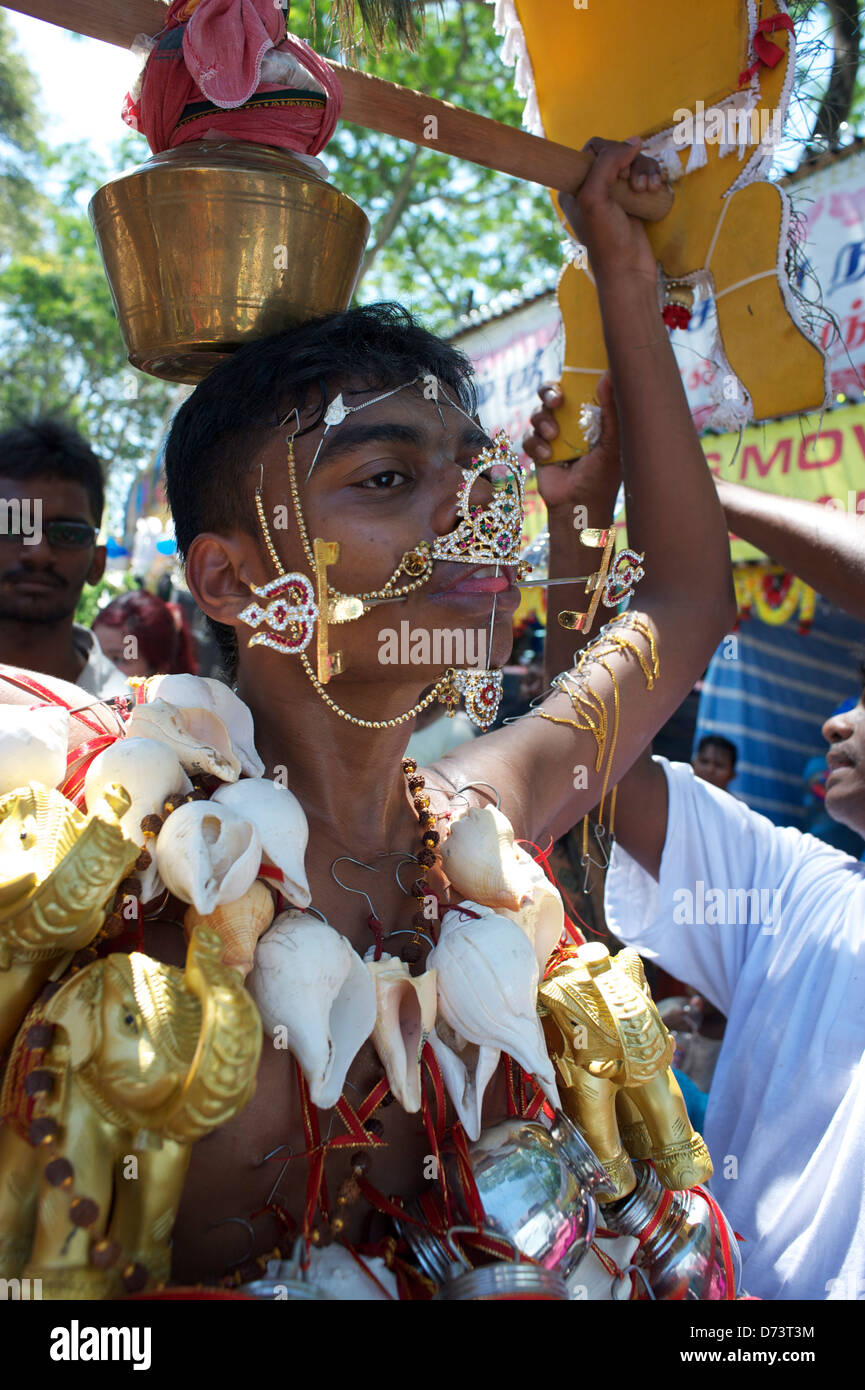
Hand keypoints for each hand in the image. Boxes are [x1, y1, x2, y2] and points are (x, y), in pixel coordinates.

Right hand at [523, 373, 621, 514]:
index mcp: (590, 416)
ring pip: (538, 413)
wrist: (578, 506)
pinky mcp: (537, 450)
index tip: (572, 377)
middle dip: (549, 392)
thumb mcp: (611, 443)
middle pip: (552, 392)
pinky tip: (547, 456)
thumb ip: (611, 410)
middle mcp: (570, 422)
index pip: (579, 386)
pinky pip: (528, 436)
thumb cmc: (602, 477)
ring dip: (543, 421)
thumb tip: (608, 375)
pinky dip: (535, 445)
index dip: (572, 377)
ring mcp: (552, 435)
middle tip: (556, 400)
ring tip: (553, 436)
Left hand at [560, 137, 661, 286]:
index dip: (611, 151)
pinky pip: (646, 174)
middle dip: (632, 163)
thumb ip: (608, 162)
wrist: (628, 271)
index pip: (593, 148)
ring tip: (648, 189)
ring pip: (634, 162)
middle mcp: (593, 187)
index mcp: (574, 186)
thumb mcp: (596, 196)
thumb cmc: (606, 239)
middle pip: (617, 153)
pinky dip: (653, 177)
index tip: (619, 172)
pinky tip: (656, 188)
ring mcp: (614, 193)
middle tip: (635, 185)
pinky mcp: (633, 200)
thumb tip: (633, 141)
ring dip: (645, 170)